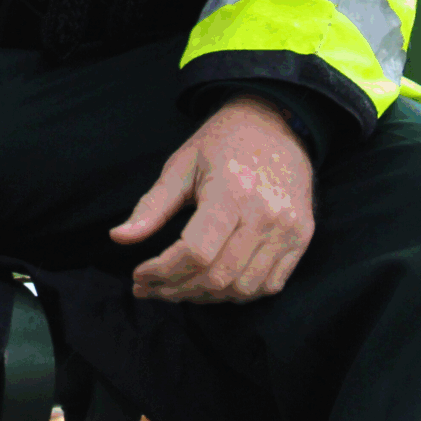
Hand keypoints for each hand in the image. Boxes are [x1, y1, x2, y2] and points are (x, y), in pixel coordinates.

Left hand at [110, 93, 315, 303]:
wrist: (277, 123)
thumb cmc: (223, 142)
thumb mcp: (181, 165)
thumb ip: (152, 205)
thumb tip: (118, 238)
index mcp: (231, 192)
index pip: (196, 253)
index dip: (162, 272)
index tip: (139, 275)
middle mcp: (266, 215)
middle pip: (218, 277)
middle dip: (177, 290)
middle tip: (149, 288)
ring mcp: (289, 230)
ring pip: (243, 288)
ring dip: (205, 297)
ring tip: (176, 288)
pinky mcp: (302, 238)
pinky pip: (270, 285)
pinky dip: (238, 293)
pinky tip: (212, 285)